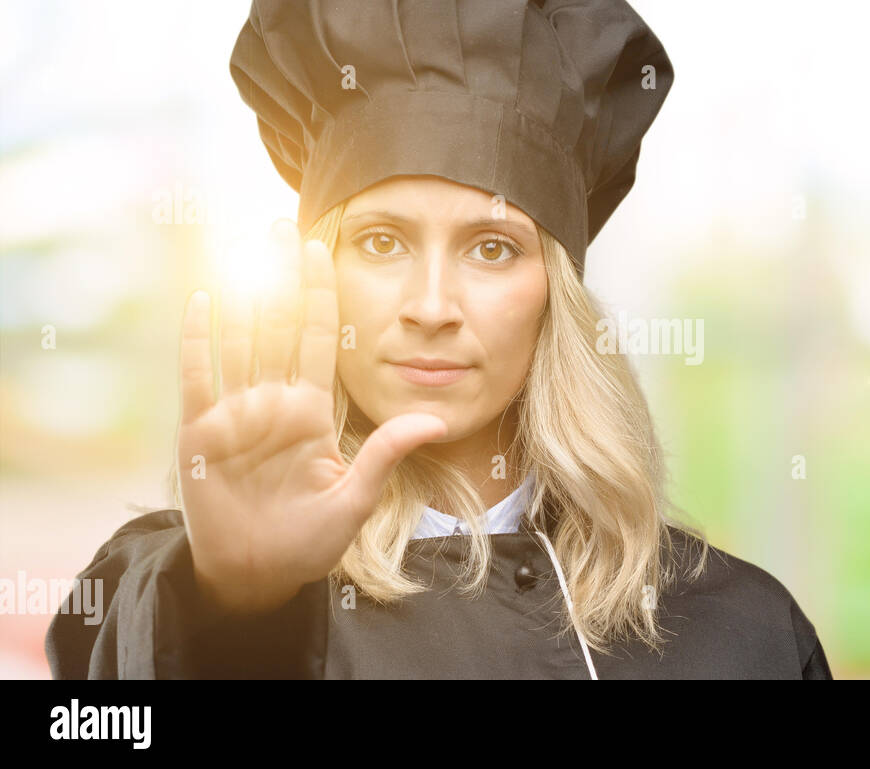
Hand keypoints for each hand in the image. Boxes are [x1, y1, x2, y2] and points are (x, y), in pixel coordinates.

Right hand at [176, 221, 445, 614]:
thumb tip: (437, 419)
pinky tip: (202, 299)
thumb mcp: (355, 499)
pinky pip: (199, 375)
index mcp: (312, 412)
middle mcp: (274, 403)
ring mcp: (236, 413)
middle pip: (276, 326)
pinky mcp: (201, 432)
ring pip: (239, 340)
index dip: (319, 295)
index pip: (317, 339)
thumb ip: (387, 456)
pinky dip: (198, 338)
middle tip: (281, 226)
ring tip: (244, 246)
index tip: (323, 250)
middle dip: (279, 277)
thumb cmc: (308, 541)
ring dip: (242, 294)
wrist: (257, 575)